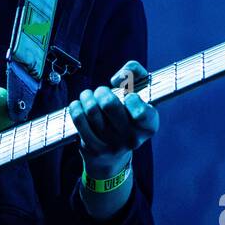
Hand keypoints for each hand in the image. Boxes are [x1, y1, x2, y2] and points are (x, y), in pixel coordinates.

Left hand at [68, 60, 159, 175]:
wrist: (114, 153)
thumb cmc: (128, 111)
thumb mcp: (139, 91)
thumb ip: (135, 71)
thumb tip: (118, 78)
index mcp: (149, 125)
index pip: (140, 112)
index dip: (131, 99)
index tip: (127, 95)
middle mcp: (132, 138)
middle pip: (109, 105)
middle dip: (101, 92)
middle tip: (101, 92)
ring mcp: (112, 146)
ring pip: (91, 110)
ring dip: (87, 97)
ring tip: (88, 96)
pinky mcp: (94, 149)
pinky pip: (79, 120)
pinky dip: (76, 107)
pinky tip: (79, 105)